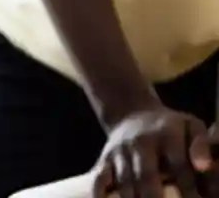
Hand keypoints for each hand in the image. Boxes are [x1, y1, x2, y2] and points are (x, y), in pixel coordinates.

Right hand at [91, 108, 211, 197]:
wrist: (132, 113)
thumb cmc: (169, 127)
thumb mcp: (191, 126)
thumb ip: (202, 144)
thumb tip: (204, 167)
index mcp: (166, 134)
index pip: (179, 167)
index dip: (189, 189)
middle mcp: (139, 142)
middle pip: (146, 177)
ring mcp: (119, 152)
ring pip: (125, 184)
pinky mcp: (104, 160)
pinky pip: (99, 180)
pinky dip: (100, 195)